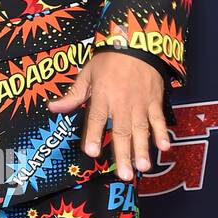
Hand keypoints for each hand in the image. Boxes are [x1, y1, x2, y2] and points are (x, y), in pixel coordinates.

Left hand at [47, 51, 170, 182]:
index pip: (96, 118)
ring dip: (143, 149)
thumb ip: (73, 95)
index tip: (91, 152)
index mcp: (102, 95)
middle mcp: (122, 103)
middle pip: (121, 131)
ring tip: (143, 168)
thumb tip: (53, 107)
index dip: (93, 134)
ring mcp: (140, 103)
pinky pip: (159, 119)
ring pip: (141, 129)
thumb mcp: (88, 73)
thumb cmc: (110, 59)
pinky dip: (162, 133)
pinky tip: (164, 147)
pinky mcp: (154, 101)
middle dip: (123, 153)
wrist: (138, 42)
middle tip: (124, 175)